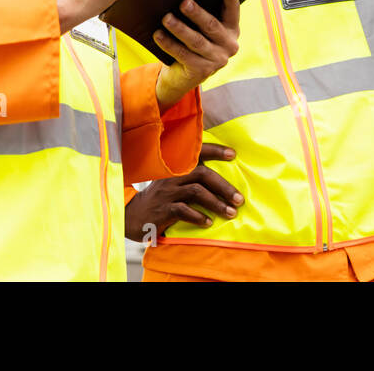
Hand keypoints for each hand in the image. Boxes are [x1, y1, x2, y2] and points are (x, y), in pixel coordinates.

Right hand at [124, 143, 242, 241]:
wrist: (134, 215)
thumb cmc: (162, 199)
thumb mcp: (173, 183)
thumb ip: (192, 178)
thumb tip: (224, 184)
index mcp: (177, 166)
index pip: (198, 152)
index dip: (216, 150)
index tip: (233, 154)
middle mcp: (173, 175)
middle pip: (203, 174)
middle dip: (224, 186)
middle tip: (239, 199)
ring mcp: (167, 191)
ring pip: (197, 192)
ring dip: (217, 204)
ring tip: (231, 213)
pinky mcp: (163, 208)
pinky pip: (184, 210)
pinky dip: (199, 217)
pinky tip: (209, 223)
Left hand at [153, 0, 239, 109]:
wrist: (183, 76)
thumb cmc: (191, 42)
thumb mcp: (200, 28)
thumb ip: (200, 14)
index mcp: (231, 30)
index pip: (233, 10)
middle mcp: (229, 45)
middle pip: (212, 25)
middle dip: (197, 13)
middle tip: (184, 2)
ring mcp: (217, 60)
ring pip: (196, 41)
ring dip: (180, 29)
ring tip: (166, 18)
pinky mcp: (202, 71)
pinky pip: (184, 55)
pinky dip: (170, 44)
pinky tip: (159, 35)